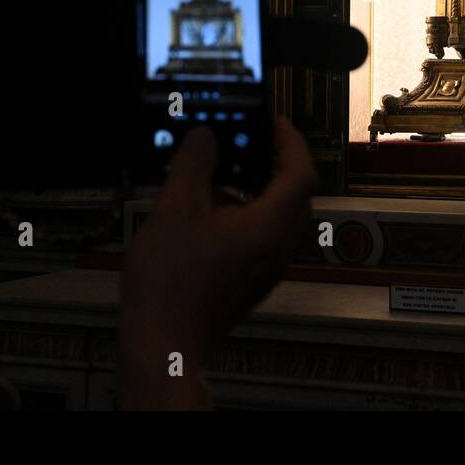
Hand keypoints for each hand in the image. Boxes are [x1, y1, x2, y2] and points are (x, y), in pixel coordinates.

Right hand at [117, 118, 316, 408]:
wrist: (163, 341)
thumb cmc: (171, 281)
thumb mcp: (175, 209)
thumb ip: (194, 165)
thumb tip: (206, 137)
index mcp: (269, 227)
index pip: (301, 173)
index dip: (291, 141)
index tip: (275, 122)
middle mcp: (278, 249)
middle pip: (297, 195)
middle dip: (278, 163)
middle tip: (252, 141)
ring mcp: (267, 269)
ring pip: (280, 218)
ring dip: (261, 189)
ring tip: (226, 171)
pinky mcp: (252, 282)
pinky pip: (264, 237)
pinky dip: (249, 213)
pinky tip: (211, 211)